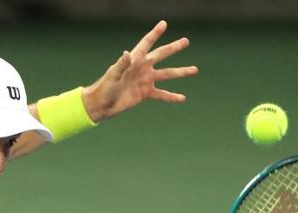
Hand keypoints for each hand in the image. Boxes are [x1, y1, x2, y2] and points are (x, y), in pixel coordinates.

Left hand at [82, 20, 198, 121]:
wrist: (102, 104)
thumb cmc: (104, 87)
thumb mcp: (112, 74)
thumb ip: (121, 64)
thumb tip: (127, 53)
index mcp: (134, 60)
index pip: (146, 44)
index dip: (154, 34)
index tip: (163, 24)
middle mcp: (142, 68)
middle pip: (161, 55)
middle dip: (173, 48)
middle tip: (186, 41)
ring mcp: (145, 80)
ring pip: (167, 74)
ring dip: (181, 72)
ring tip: (195, 69)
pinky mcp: (146, 93)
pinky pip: (162, 94)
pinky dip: (172, 97)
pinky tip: (182, 98)